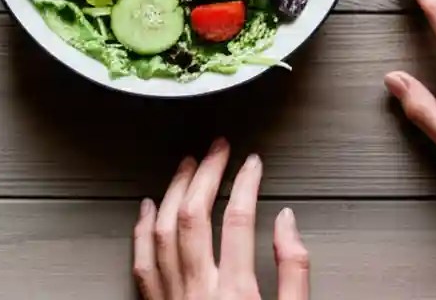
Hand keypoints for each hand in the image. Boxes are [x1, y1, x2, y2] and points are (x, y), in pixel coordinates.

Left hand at [132, 139, 308, 299]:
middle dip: (206, 174)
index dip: (246, 183)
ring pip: (163, 232)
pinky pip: (142, 262)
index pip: (238, 220)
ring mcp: (172, 297)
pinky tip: (148, 209)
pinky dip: (143, 230)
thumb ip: (293, 271)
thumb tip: (286, 223)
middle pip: (194, 216)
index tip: (252, 164)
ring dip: (174, 192)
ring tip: (187, 167)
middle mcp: (198, 290)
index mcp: (236, 292)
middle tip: (217, 150)